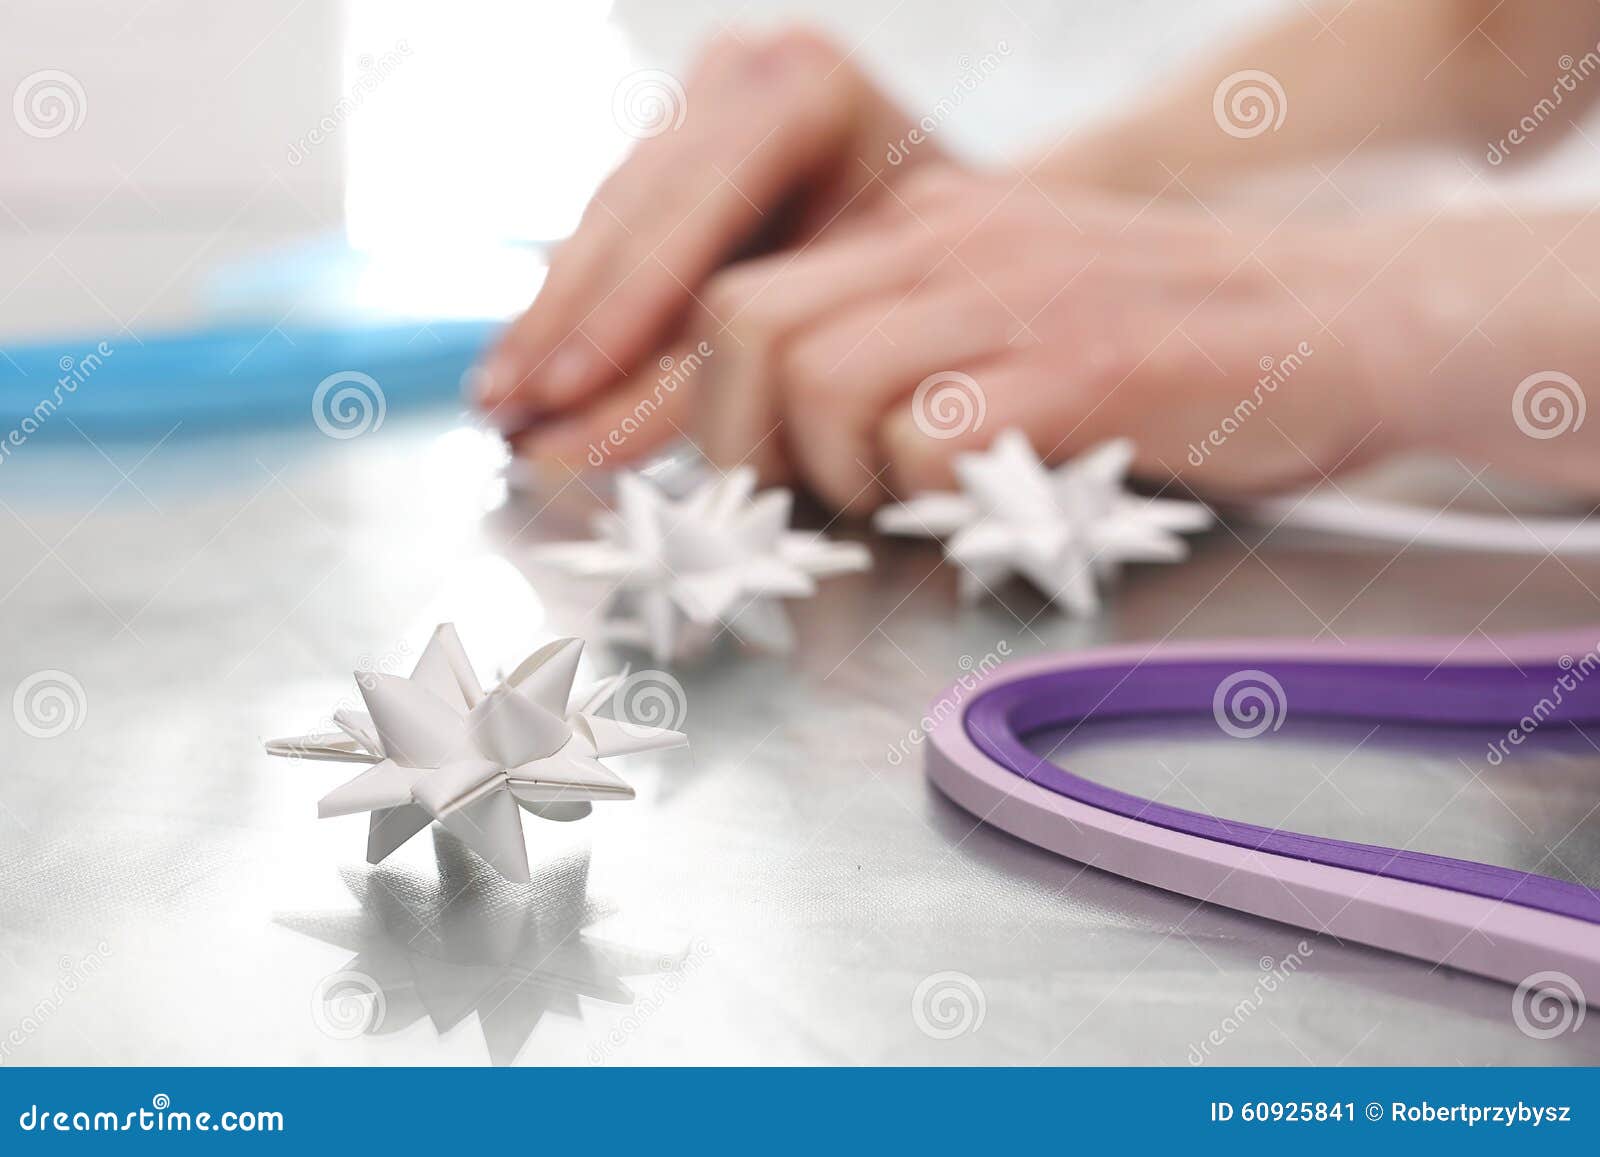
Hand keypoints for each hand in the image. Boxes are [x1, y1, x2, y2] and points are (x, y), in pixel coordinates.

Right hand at [476, 26, 948, 460]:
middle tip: (504, 410)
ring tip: (498, 399)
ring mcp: (712, 86)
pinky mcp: (688, 122)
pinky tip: (534, 359)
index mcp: (806, 86)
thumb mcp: (847, 320)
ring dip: (552, 316)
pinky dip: (581, 299)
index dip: (619, 313)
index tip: (560, 392)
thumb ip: (724, 370)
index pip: (686, 210)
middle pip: (634, 213)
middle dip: (566, 325)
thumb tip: (576, 439)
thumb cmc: (948, 286)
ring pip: (612, 218)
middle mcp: (749, 66)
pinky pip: (620, 223)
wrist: (987, 235)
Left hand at [577, 168, 1420, 512]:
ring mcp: (1016, 296)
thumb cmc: (1170, 356)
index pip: (737, 296)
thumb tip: (792, 457)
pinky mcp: (1088, 362)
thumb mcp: (1012, 325)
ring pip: (824, 377)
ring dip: (837, 472)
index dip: (695, 408)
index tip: (709, 488)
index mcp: (921, 232)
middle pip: (746, 324)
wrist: (1347, 322)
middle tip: (795, 506)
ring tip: (906, 505)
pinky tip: (991, 503)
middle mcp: (951, 242)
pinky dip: (935, 495)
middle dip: (739, 442)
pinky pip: (938, 431)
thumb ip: (905, 363)